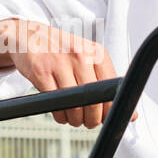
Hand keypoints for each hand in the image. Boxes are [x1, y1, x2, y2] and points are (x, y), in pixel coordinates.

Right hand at [0, 18, 137, 128]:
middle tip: (88, 121)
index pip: (112, 88)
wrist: (27, 35)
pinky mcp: (41, 71)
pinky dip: (59, 115)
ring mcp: (60, 63)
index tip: (107, 117)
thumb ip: (106, 82)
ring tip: (73, 118)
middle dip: (93, 119)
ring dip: (75, 119)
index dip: (111, 108)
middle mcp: (80, 55)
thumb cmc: (60, 50)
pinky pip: (55, 103)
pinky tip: (60, 113)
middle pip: (94, 100)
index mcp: (96, 53)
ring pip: (75, 105)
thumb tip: (131, 114)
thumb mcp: (86, 58)